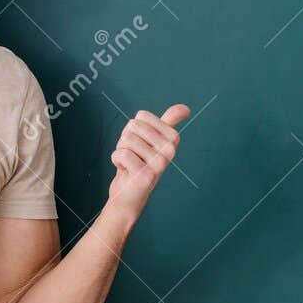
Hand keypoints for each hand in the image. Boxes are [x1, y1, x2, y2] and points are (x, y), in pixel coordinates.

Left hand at [107, 104, 190, 220]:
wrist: (129, 195)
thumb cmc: (138, 162)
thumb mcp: (152, 139)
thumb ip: (168, 122)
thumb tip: (185, 108)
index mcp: (172, 138)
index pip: (141, 116)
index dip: (134, 129)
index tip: (140, 144)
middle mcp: (170, 150)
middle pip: (133, 126)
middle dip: (126, 139)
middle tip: (133, 155)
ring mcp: (159, 163)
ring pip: (126, 140)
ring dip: (121, 151)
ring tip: (130, 163)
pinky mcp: (146, 175)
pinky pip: (121, 154)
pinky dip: (117, 161)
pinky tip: (126, 171)